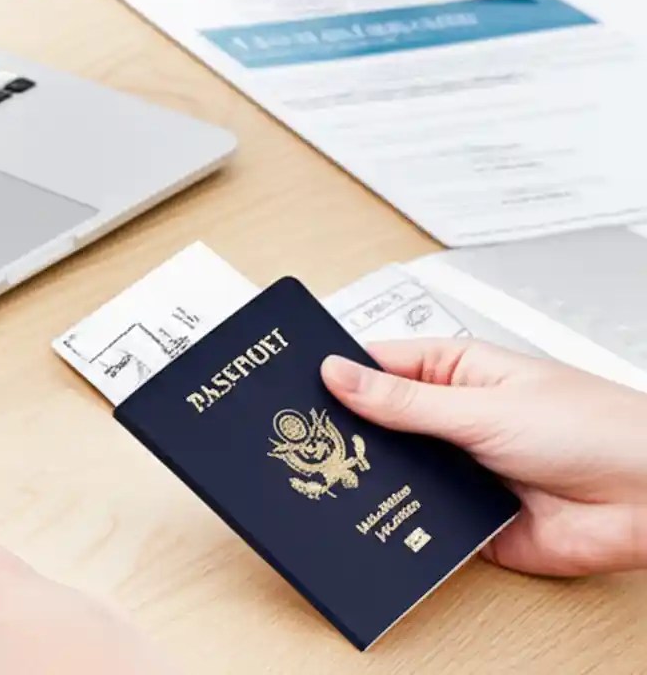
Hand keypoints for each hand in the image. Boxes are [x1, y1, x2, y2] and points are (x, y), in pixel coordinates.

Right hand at [321, 339, 646, 576]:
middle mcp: (456, 420)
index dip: (337, 372)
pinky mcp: (470, 522)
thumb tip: (337, 374)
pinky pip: (420, 524)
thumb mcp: (482, 407)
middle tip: (299, 440)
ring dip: (374, 480)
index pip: (380, 365)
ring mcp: (462, 470)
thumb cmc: (597, 430)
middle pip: (381, 423)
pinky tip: (377, 523)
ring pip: (396, 474)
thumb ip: (403, 400)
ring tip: (331, 482)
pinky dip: (400, 525)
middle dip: (348, 434)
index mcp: (459, 372)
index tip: (292, 383)